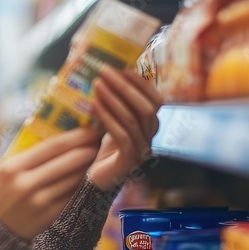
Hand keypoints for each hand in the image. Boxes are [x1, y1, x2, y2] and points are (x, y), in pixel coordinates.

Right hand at [0, 127, 103, 241]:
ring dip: (89, 165)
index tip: (90, 128)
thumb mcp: (1, 168)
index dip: (76, 136)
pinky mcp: (49, 215)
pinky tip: (88, 175)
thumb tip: (56, 133)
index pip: (52, 146)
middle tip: (100, 140)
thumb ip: (24, 152)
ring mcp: (39, 201)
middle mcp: (26, 184)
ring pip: (74, 178)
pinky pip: (72, 195)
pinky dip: (83, 183)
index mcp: (12, 167)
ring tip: (97, 156)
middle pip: (67, 161)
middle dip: (89, 148)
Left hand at [88, 67, 162, 191]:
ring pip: (132, 119)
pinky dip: (106, 118)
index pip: (156, 100)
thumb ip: (117, 104)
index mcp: (151, 126)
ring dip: (112, 99)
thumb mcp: (113, 122)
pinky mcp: (129, 161)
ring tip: (95, 85)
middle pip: (145, 107)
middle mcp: (151, 137)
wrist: (97, 180)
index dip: (142, 84)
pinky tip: (92, 105)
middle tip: (104, 72)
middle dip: (124, 86)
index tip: (123, 68)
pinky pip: (120, 135)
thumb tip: (110, 76)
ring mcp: (142, 150)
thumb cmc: (104, 148)